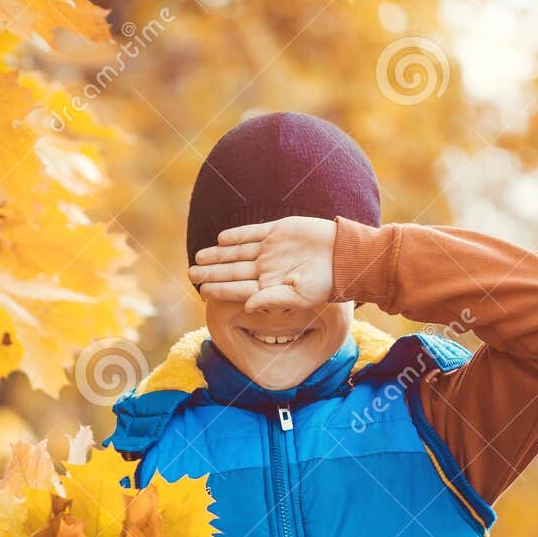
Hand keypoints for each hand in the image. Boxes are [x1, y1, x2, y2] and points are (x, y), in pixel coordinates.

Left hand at [189, 217, 337, 310]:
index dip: (219, 290)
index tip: (201, 292)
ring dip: (218, 255)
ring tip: (199, 257)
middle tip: (190, 274)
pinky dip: (237, 235)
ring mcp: (272, 249)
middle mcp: (267, 268)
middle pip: (233, 270)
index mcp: (270, 286)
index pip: (238, 289)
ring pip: (238, 252)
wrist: (346, 255)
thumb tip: (245, 305)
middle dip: (212, 273)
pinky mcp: (279, 230)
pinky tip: (220, 239)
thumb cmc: (327, 283)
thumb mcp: (299, 296)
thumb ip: (271, 299)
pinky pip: (253, 233)